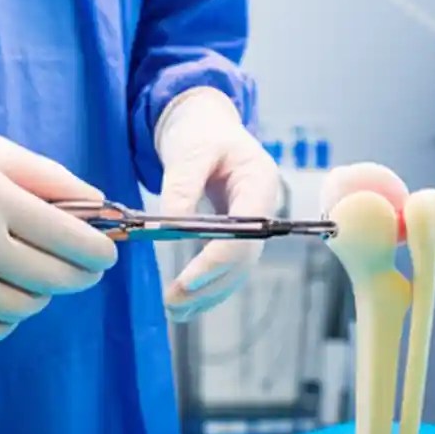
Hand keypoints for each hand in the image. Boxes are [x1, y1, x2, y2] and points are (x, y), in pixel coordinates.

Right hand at [0, 97, 118, 343]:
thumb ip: (51, 179)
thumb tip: (104, 208)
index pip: (62, 236)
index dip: (95, 251)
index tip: (108, 255)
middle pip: (44, 277)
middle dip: (78, 278)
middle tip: (85, 272)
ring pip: (13, 307)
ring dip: (38, 299)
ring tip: (39, 281)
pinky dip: (0, 324)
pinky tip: (7, 304)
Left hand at [156, 87, 279, 321]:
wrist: (205, 123)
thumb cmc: (201, 130)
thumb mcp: (189, 149)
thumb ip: (183, 186)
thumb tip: (171, 226)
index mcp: (260, 182)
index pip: (248, 232)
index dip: (219, 259)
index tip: (188, 279)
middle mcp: (263, 209)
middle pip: (244, 259)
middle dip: (211, 285)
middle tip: (174, 301)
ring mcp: (252, 224)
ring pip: (237, 270)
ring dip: (209, 294)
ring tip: (175, 310)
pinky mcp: (236, 234)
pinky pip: (226, 266)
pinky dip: (207, 287)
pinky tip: (185, 303)